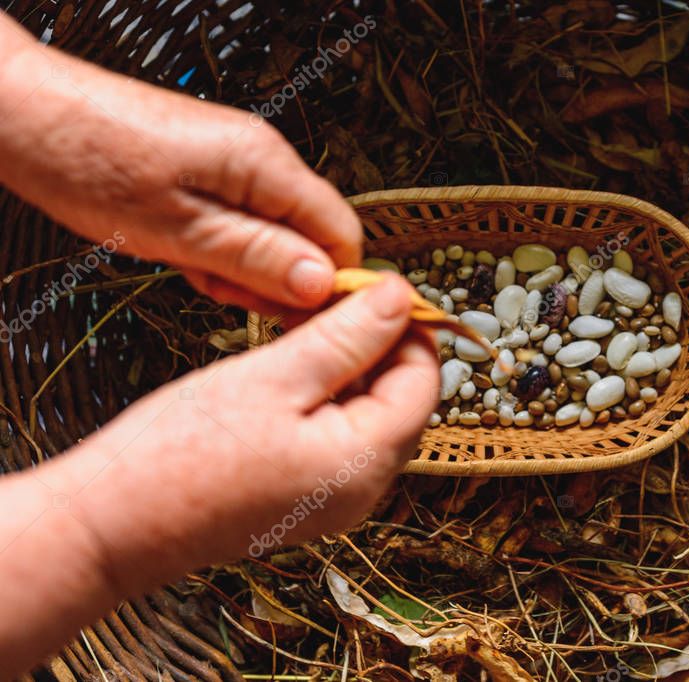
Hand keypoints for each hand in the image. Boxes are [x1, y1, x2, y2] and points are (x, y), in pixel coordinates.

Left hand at [0, 16, 358, 312]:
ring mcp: (238, 162)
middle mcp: (263, 158)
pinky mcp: (213, 170)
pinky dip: (217, 248)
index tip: (293, 314)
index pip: (343, 235)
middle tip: (220, 287)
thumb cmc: (86, 161)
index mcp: (266, 165)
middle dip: (274, 277)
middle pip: (311, 238)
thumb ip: (257, 257)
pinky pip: (241, 222)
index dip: (328, 283)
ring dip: (240, 266)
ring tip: (189, 264)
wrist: (24, 113)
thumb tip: (325, 285)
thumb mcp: (177, 229)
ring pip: (274, 235)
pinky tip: (179, 249)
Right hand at [2, 277, 439, 674]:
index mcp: (367, 462)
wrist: (112, 525)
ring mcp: (334, 499)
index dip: (405, 325)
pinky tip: (291, 366)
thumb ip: (347, 338)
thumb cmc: (182, 452)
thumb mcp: (274, 377)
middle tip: (329, 299)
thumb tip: (402, 298)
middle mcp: (363, 490)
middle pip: (401, 398)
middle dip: (376, 343)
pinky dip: (326, 396)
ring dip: (349, 365)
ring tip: (303, 325)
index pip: (423, 379)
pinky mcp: (304, 499)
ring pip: (368, 415)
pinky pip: (337, 437)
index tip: (369, 284)